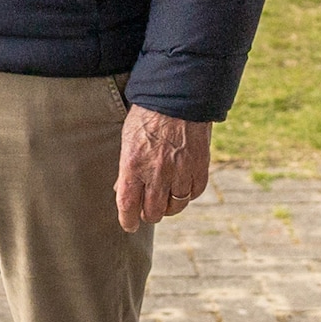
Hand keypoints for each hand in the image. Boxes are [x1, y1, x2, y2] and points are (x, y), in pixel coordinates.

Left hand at [116, 107, 209, 228]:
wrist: (180, 96)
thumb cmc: (148, 115)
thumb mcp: (128, 138)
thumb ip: (126, 167)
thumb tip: (121, 188)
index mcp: (133, 164)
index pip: (128, 205)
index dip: (127, 220)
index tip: (129, 225)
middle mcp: (157, 172)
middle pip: (152, 212)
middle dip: (148, 214)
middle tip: (147, 209)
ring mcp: (180, 171)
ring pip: (174, 206)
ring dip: (168, 206)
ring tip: (164, 199)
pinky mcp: (199, 168)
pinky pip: (193, 193)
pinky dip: (187, 194)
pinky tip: (181, 187)